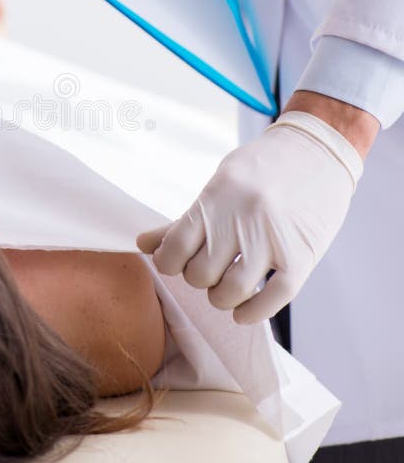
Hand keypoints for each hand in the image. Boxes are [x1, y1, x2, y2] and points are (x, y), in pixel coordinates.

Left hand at [137, 103, 367, 323]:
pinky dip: (252, 312)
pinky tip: (243, 310)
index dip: (168, 263)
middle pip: (200, 274)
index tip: (176, 261)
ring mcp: (273, 240)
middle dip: (198, 278)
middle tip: (207, 269)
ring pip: (232, 291)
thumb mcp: (218, 183)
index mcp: (215, 198)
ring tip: (224, 288)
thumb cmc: (262, 167)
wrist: (318, 150)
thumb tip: (143, 244)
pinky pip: (272, 300)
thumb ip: (184, 218)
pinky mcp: (302, 257)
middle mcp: (241, 220)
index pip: (173, 249)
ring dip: (221, 298)